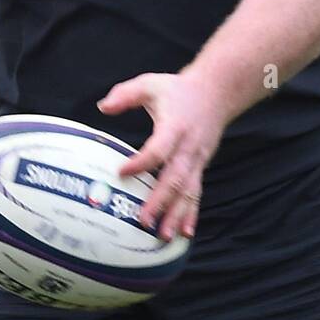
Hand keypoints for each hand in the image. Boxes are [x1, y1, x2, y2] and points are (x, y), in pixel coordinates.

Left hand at [97, 71, 226, 240]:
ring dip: (175, 215)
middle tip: (142, 221)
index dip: (141, 162)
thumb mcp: (150, 84)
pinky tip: (185, 233)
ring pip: (188, 192)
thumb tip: (102, 107)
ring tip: (162, 236)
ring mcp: (197, 159)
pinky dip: (191, 214)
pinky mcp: (200, 167)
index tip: (121, 172)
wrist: (217, 92)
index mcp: (174, 126)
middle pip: (174, 178)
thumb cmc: (179, 90)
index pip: (159, 149)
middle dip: (159, 202)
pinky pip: (196, 194)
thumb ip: (125, 94)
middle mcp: (188, 147)